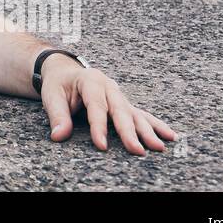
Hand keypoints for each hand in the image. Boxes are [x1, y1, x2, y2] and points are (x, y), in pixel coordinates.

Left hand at [39, 59, 176, 155]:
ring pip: (135, 113)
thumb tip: (59, 136)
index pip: (96, 106)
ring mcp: (119, 95)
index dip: (99, 126)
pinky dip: (155, 125)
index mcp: (91, 80)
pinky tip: (170, 135)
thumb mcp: (51, 96)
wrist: (64, 71)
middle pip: (120, 110)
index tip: (102, 145)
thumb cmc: (58, 84)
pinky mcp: (124, 104)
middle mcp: (109, 86)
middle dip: (129, 132)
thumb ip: (57, 116)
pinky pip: (141, 115)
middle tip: (137, 150)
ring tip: (159, 146)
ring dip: (148, 131)